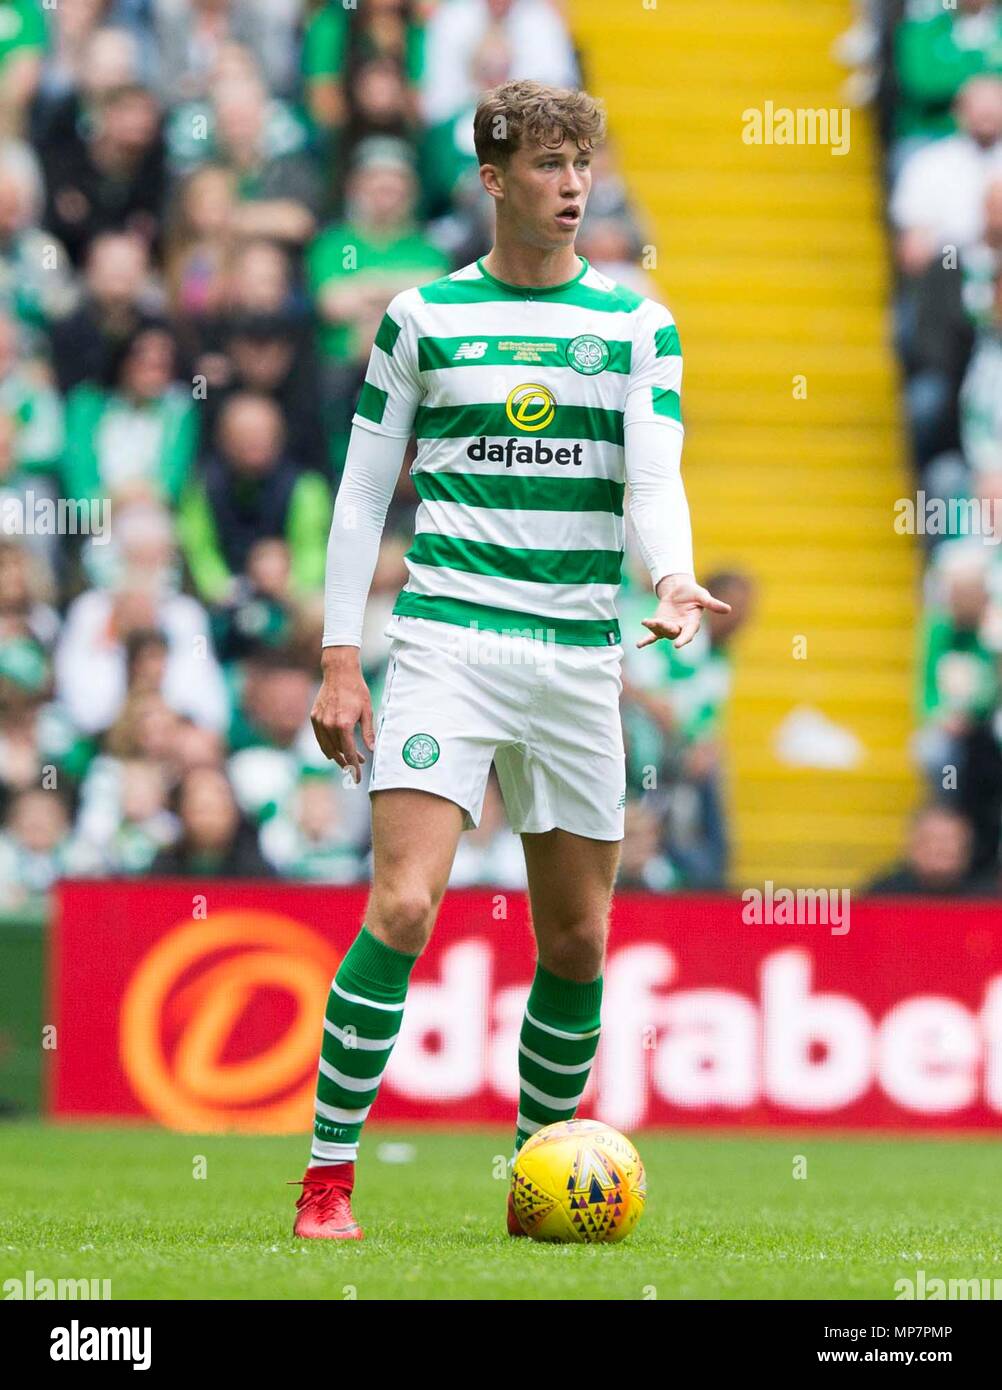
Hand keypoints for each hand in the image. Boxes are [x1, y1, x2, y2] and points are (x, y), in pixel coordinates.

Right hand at [310, 648, 374, 782]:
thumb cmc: (356, 690)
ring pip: (326, 747)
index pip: (349, 753)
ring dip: (336, 756)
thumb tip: (371, 750)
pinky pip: (320, 738)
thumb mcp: (367, 711)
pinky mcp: (314, 717)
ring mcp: (319, 722)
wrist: (339, 673)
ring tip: (346, 760)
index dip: (354, 767)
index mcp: (344, 725)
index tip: (357, 778)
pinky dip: (326, 746)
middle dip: (346, 764)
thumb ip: (368, 732)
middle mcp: (329, 725)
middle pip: (336, 753)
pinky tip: (334, 749)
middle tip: (354, 769)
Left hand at [638, 574, 730, 649]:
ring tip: (647, 621)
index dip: (684, 639)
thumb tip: (728, 609)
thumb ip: (713, 604)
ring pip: (662, 633)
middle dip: (667, 630)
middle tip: (660, 623)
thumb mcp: (703, 595)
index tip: (678, 645)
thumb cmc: (693, 593)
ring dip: (655, 628)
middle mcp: (681, 628)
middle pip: (674, 633)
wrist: (679, 589)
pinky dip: (647, 640)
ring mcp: (670, 628)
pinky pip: (653, 635)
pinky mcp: (660, 625)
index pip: (689, 633)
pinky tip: (639, 645)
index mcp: (692, 623)